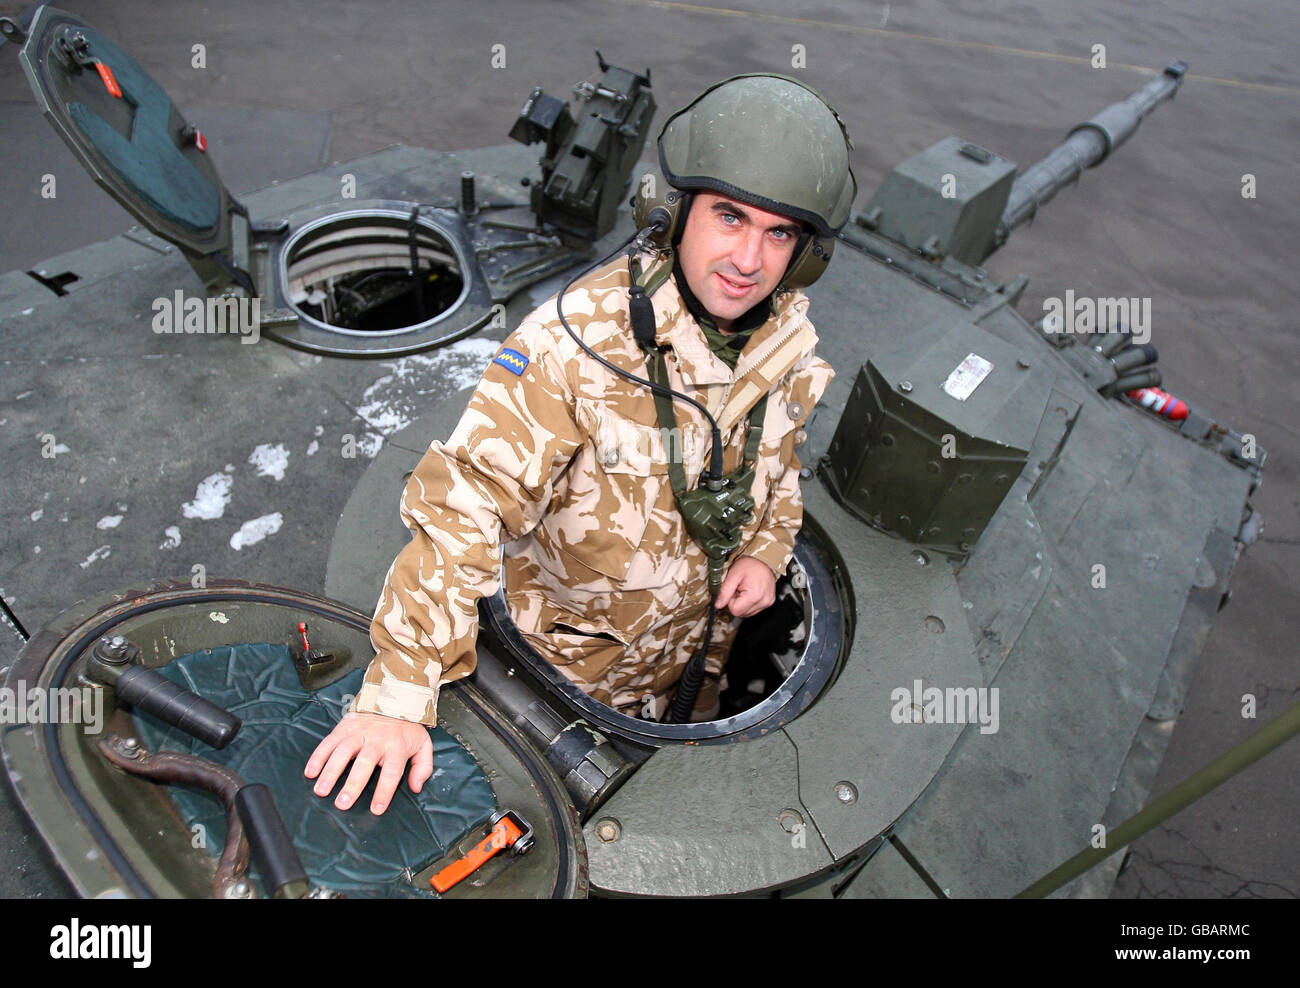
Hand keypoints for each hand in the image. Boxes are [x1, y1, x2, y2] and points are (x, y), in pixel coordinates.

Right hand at [304, 711, 432, 815]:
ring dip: (330, 772)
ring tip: (321, 791)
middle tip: (342, 804)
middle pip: (364, 763)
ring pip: (342, 752)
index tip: (376, 809)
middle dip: (353, 784)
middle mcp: (377, 739)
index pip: (391, 772)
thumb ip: (423, 767)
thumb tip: (416, 787)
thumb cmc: (406, 729)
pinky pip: (328, 742)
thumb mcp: (423, 745)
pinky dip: (318, 757)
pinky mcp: (344, 727)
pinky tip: (310, 772)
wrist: (392, 698)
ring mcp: (359, 732)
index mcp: (397, 746)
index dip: (384, 791)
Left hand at [715, 555, 776, 618]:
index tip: (734, 590)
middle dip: (737, 602)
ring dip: (743, 603)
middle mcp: (763, 601)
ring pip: (747, 613)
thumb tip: (718, 605)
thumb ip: (724, 592)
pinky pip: (754, 609)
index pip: (735, 611)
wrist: (764, 559)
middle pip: (741, 613)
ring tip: (745, 589)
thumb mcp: (733, 575)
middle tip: (739, 588)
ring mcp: (767, 602)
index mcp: (754, 596)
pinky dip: (750, 602)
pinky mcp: (769, 601)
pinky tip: (751, 591)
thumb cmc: (750, 564)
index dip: (730, 601)